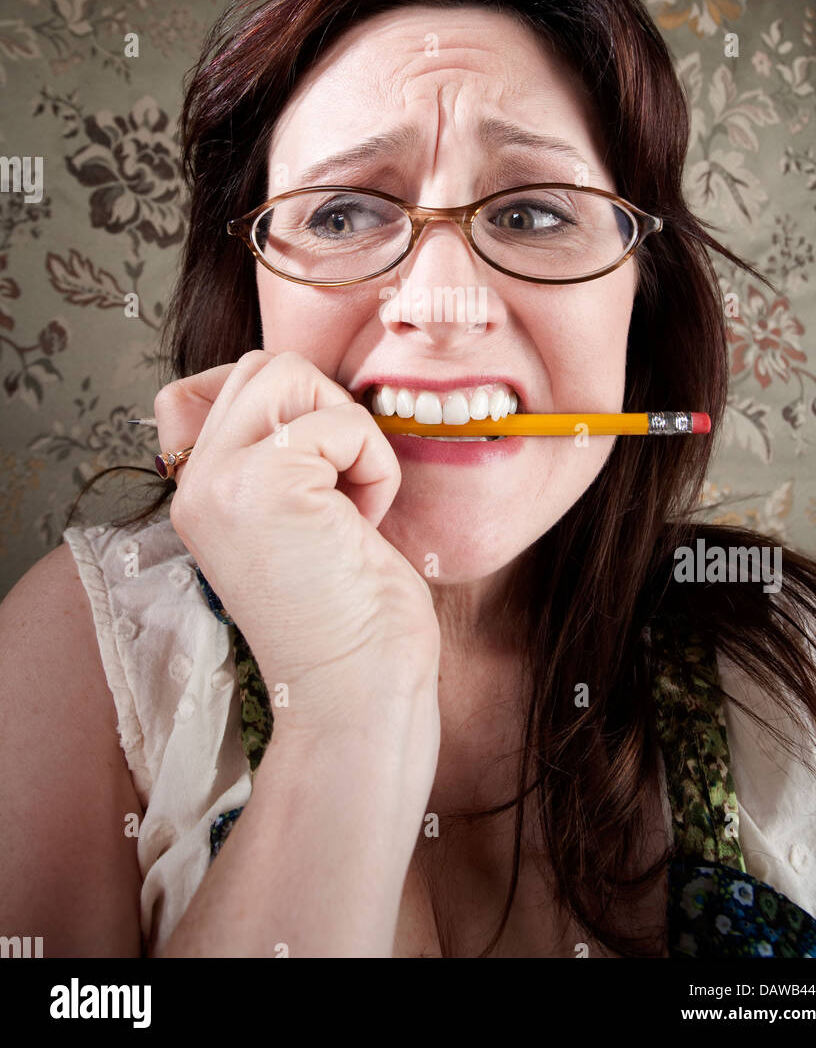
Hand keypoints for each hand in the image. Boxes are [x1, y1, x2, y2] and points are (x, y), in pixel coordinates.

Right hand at [154, 351, 440, 734]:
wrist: (358, 695)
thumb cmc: (352, 614)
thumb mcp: (297, 520)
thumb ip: (275, 459)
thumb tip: (301, 393)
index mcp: (196, 496)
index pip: (194, 390)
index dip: (272, 403)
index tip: (316, 467)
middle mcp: (195, 486)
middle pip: (258, 367)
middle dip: (322, 410)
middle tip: (341, 487)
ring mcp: (221, 482)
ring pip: (289, 372)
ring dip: (346, 428)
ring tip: (349, 502)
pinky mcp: (264, 483)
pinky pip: (341, 422)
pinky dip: (373, 464)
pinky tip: (363, 524)